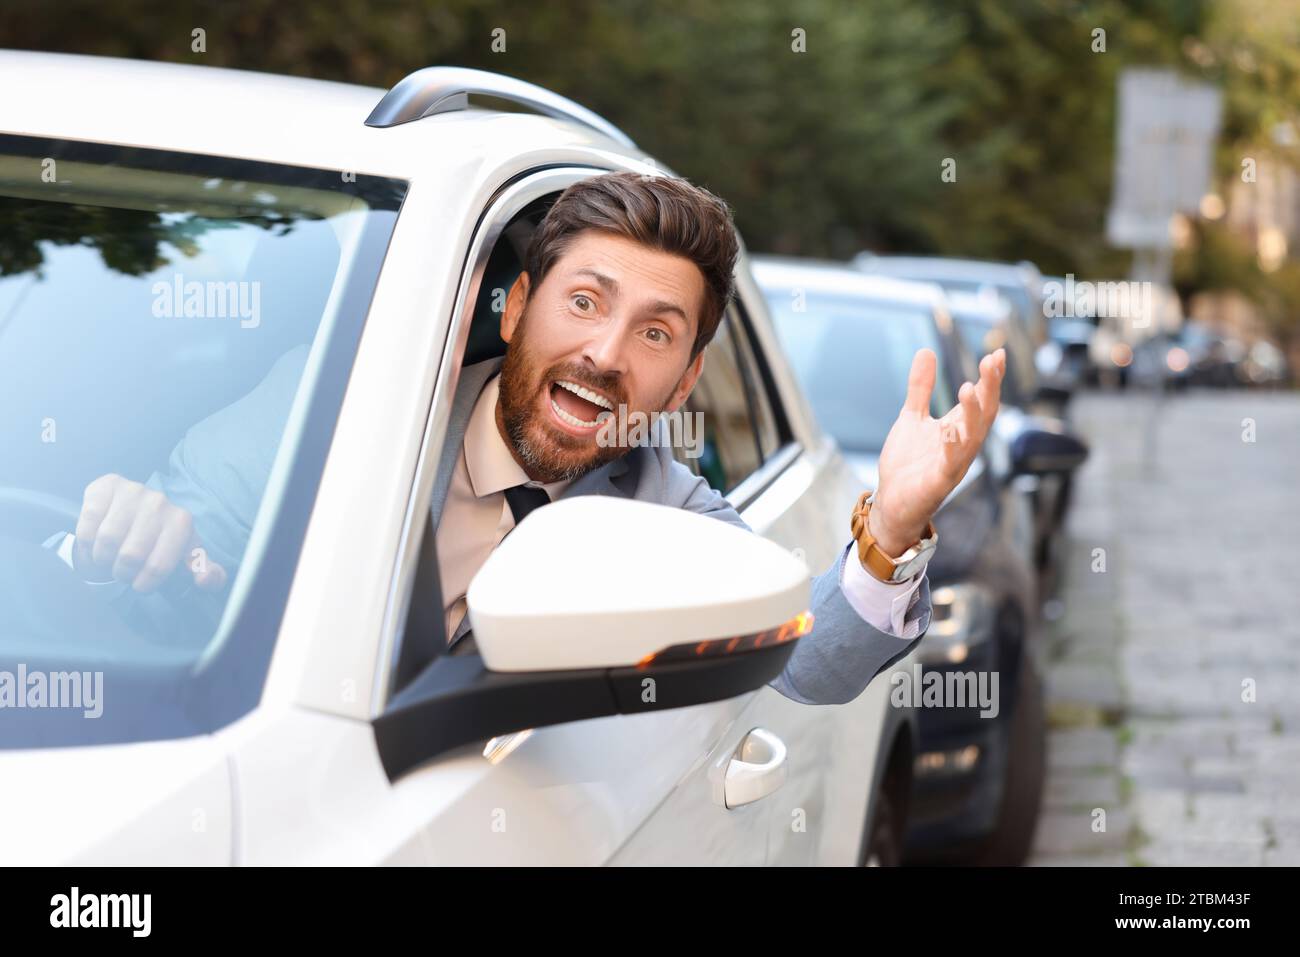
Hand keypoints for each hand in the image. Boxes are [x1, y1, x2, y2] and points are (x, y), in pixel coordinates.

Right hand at [72, 474, 227, 592]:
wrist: (137, 514)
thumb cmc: (164, 542)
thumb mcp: (188, 559)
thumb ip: (208, 574)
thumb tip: (204, 580)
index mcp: (182, 522)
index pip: (159, 567)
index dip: (144, 583)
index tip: (141, 583)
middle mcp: (159, 502)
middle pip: (130, 556)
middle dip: (122, 573)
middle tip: (123, 571)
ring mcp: (132, 491)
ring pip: (107, 541)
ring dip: (103, 559)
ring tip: (109, 557)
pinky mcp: (105, 487)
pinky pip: (88, 525)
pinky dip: (87, 542)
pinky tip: (96, 541)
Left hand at [869, 348, 1005, 555]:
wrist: (892, 501)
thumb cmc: (908, 463)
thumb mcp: (912, 417)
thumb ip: (921, 387)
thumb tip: (927, 351)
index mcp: (958, 427)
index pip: (981, 399)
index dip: (990, 378)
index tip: (997, 353)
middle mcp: (962, 444)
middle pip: (984, 414)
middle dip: (989, 388)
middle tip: (992, 361)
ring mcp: (953, 464)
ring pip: (972, 437)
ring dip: (973, 413)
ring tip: (969, 387)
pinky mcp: (939, 481)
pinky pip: (950, 463)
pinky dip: (952, 446)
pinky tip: (949, 429)